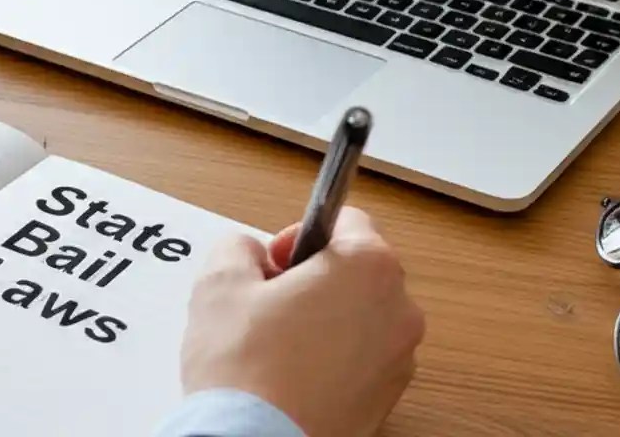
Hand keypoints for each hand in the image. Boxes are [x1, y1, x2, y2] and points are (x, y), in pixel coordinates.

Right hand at [180, 209, 424, 436]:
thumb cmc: (245, 369)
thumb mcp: (220, 283)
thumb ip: (238, 248)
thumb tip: (249, 254)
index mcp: (368, 266)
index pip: (347, 220)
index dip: (300, 234)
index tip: (274, 261)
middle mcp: (399, 309)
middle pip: (358, 270)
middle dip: (314, 278)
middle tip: (268, 301)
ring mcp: (399, 359)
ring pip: (362, 317)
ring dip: (325, 319)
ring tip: (276, 344)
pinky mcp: (388, 399)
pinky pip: (362, 360)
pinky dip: (333, 359)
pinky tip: (291, 374)